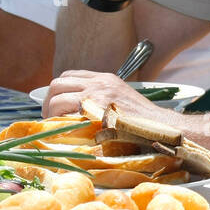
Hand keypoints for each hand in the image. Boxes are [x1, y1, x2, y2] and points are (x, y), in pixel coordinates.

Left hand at [43, 69, 183, 121]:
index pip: (69, 76)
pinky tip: (63, 133)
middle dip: (48, 102)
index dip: (58, 91)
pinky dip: (59, 124)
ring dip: (51, 113)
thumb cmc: (143, 122)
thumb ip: (101, 98)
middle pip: (58, 84)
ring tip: (54, 127)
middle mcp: (99, 84)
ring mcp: (96, 98)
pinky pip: (66, 115)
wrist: (161, 130)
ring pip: (57, 98)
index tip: (57, 106)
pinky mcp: (95, 114)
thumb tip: (77, 109)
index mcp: (105, 79)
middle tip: (50, 118)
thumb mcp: (122, 99)